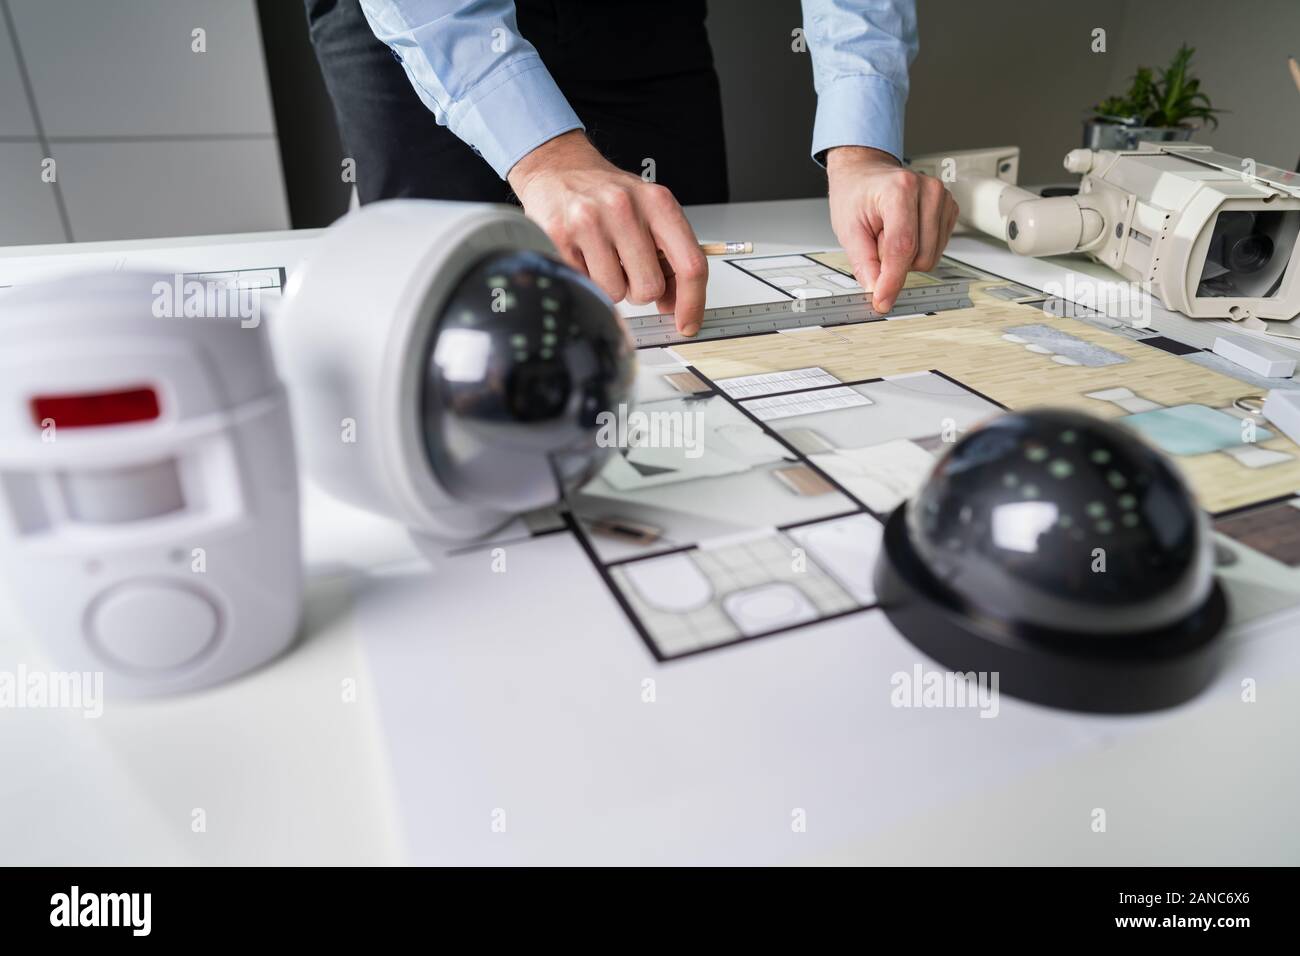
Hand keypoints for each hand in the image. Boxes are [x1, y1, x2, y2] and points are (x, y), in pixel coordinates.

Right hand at [508, 131, 707, 335]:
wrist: (558, 167)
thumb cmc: (606, 193)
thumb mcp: (648, 210)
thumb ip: (668, 253)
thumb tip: (674, 303)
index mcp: (657, 202)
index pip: (690, 264)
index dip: (692, 302)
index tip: (687, 324)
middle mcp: (625, 207)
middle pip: (650, 287)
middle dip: (640, 290)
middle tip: (628, 268)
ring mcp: (590, 220)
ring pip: (615, 292)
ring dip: (610, 284)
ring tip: (602, 256)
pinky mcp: (560, 235)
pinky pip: (585, 284)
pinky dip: (586, 278)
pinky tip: (583, 253)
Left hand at [826, 146, 958, 312]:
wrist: (866, 174)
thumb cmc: (856, 194)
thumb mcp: (848, 229)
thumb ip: (863, 263)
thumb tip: (877, 291)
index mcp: (900, 189)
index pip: (902, 246)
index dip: (892, 280)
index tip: (882, 301)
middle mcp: (929, 191)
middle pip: (920, 257)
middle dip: (895, 262)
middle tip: (877, 240)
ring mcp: (944, 200)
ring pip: (931, 257)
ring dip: (906, 256)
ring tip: (889, 232)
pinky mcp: (950, 211)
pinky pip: (937, 251)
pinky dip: (917, 250)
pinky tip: (905, 231)